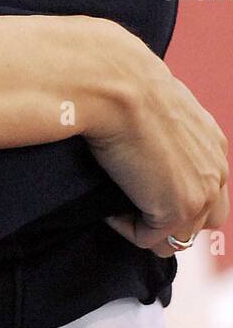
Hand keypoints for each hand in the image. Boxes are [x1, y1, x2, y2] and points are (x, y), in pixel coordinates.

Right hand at [87, 42, 228, 257]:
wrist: (117, 87)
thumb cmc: (125, 89)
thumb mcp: (158, 108)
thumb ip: (165, 134)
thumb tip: (142, 149)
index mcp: (213, 145)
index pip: (208, 191)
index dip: (172, 196)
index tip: (138, 187)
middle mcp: (216, 170)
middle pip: (204, 221)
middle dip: (170, 220)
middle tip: (134, 203)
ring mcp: (201, 194)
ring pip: (178, 237)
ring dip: (147, 226)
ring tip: (120, 202)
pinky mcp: (177, 211)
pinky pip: (148, 240)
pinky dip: (125, 227)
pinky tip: (110, 203)